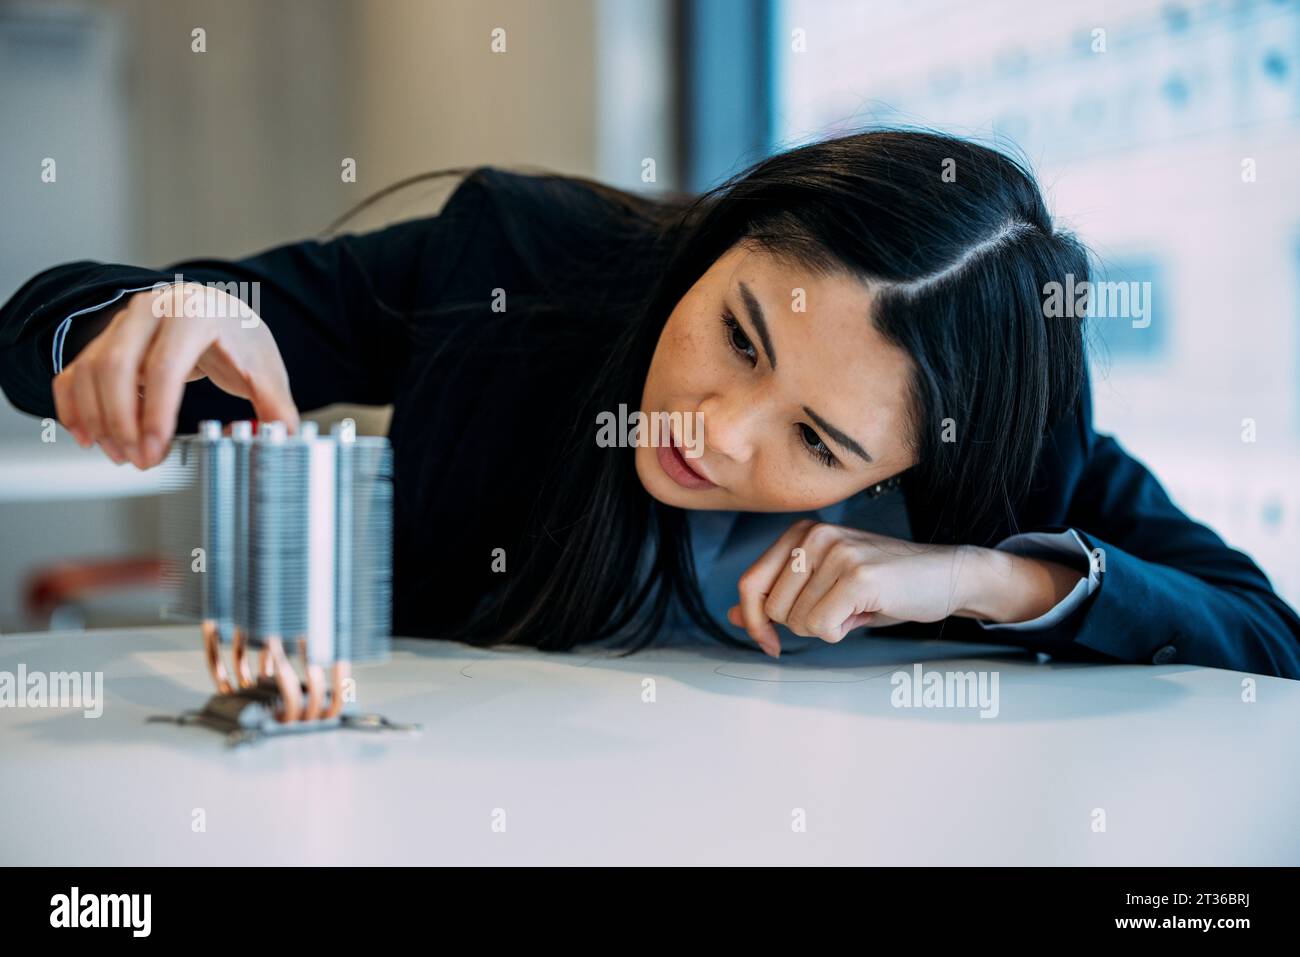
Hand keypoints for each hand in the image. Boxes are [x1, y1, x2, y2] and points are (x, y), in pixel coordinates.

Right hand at [52, 282, 298, 467]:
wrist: (219, 310)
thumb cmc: (240, 338)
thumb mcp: (265, 369)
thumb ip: (276, 407)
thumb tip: (285, 442)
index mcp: (194, 313)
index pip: (165, 365)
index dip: (157, 412)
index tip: (156, 449)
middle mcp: (151, 310)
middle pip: (117, 366)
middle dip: (122, 422)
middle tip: (139, 460)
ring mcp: (123, 322)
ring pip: (92, 370)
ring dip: (99, 419)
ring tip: (121, 455)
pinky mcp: (105, 339)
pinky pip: (76, 371)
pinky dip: (74, 405)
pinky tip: (87, 436)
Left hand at [725, 519, 1079, 655]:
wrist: (946, 574)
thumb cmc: (884, 584)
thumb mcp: (824, 586)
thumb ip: (779, 596)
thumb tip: (733, 616)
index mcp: (800, 533)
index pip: (749, 584)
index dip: (753, 621)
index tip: (768, 643)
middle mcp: (814, 536)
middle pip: (772, 609)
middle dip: (801, 625)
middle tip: (838, 614)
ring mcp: (836, 552)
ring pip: (797, 621)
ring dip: (826, 628)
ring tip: (856, 608)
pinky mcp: (857, 575)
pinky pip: (823, 626)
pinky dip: (841, 633)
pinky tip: (865, 614)